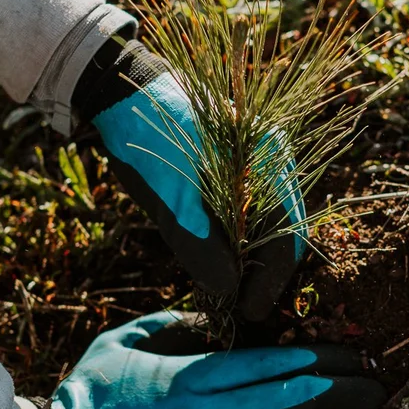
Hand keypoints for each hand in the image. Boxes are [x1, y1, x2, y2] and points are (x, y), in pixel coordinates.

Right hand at [39, 311, 381, 408]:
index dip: (288, 360)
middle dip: (310, 393)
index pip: (247, 364)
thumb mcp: (113, 346)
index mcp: (182, 378)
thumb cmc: (82, 399)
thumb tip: (191, 313)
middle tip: (350, 387)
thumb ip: (155, 326)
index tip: (319, 357)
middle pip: (265, 401)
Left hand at [74, 37, 306, 319]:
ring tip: (226, 297)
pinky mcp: (231, 180)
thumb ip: (197, 240)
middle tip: (238, 311)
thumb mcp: (169, 191)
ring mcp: (252, 172)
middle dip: (262, 276)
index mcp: (268, 159)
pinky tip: (214, 269)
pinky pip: (241, 223)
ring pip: (261, 232)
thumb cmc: (148, 134)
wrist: (121, 96)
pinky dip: (231, 250)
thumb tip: (226, 290)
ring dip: (246, 266)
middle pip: (280, 235)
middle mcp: (270, 166)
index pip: (287, 232)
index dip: (271, 279)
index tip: (251, 312)